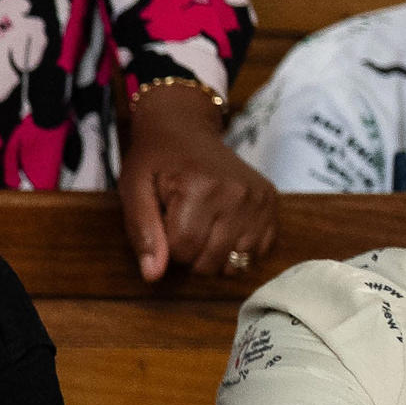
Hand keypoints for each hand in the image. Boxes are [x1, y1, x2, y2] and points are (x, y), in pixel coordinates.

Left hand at [117, 85, 276, 283]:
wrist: (184, 129)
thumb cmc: (155, 161)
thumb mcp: (134, 190)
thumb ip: (142, 232)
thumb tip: (153, 275)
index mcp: (200, 187)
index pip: (182, 251)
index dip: (165, 246)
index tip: (164, 222)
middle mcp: (237, 193)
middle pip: (210, 260)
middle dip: (188, 253)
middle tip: (181, 222)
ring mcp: (259, 198)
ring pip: (235, 262)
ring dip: (213, 254)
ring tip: (201, 224)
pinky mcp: (271, 202)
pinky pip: (257, 252)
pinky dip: (237, 249)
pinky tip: (222, 227)